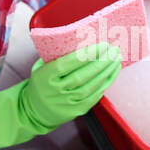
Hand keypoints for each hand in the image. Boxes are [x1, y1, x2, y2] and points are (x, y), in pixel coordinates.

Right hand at [0, 43, 120, 149]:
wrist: (33, 111)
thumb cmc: (41, 83)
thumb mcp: (40, 68)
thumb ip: (56, 56)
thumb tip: (79, 39)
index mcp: (45, 77)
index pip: (67, 64)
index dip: (86, 55)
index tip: (100, 45)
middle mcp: (56, 91)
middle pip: (83, 75)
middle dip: (101, 61)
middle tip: (113, 49)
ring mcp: (67, 102)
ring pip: (92, 86)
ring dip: (107, 71)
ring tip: (116, 58)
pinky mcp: (77, 110)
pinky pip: (95, 96)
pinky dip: (106, 83)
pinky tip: (113, 72)